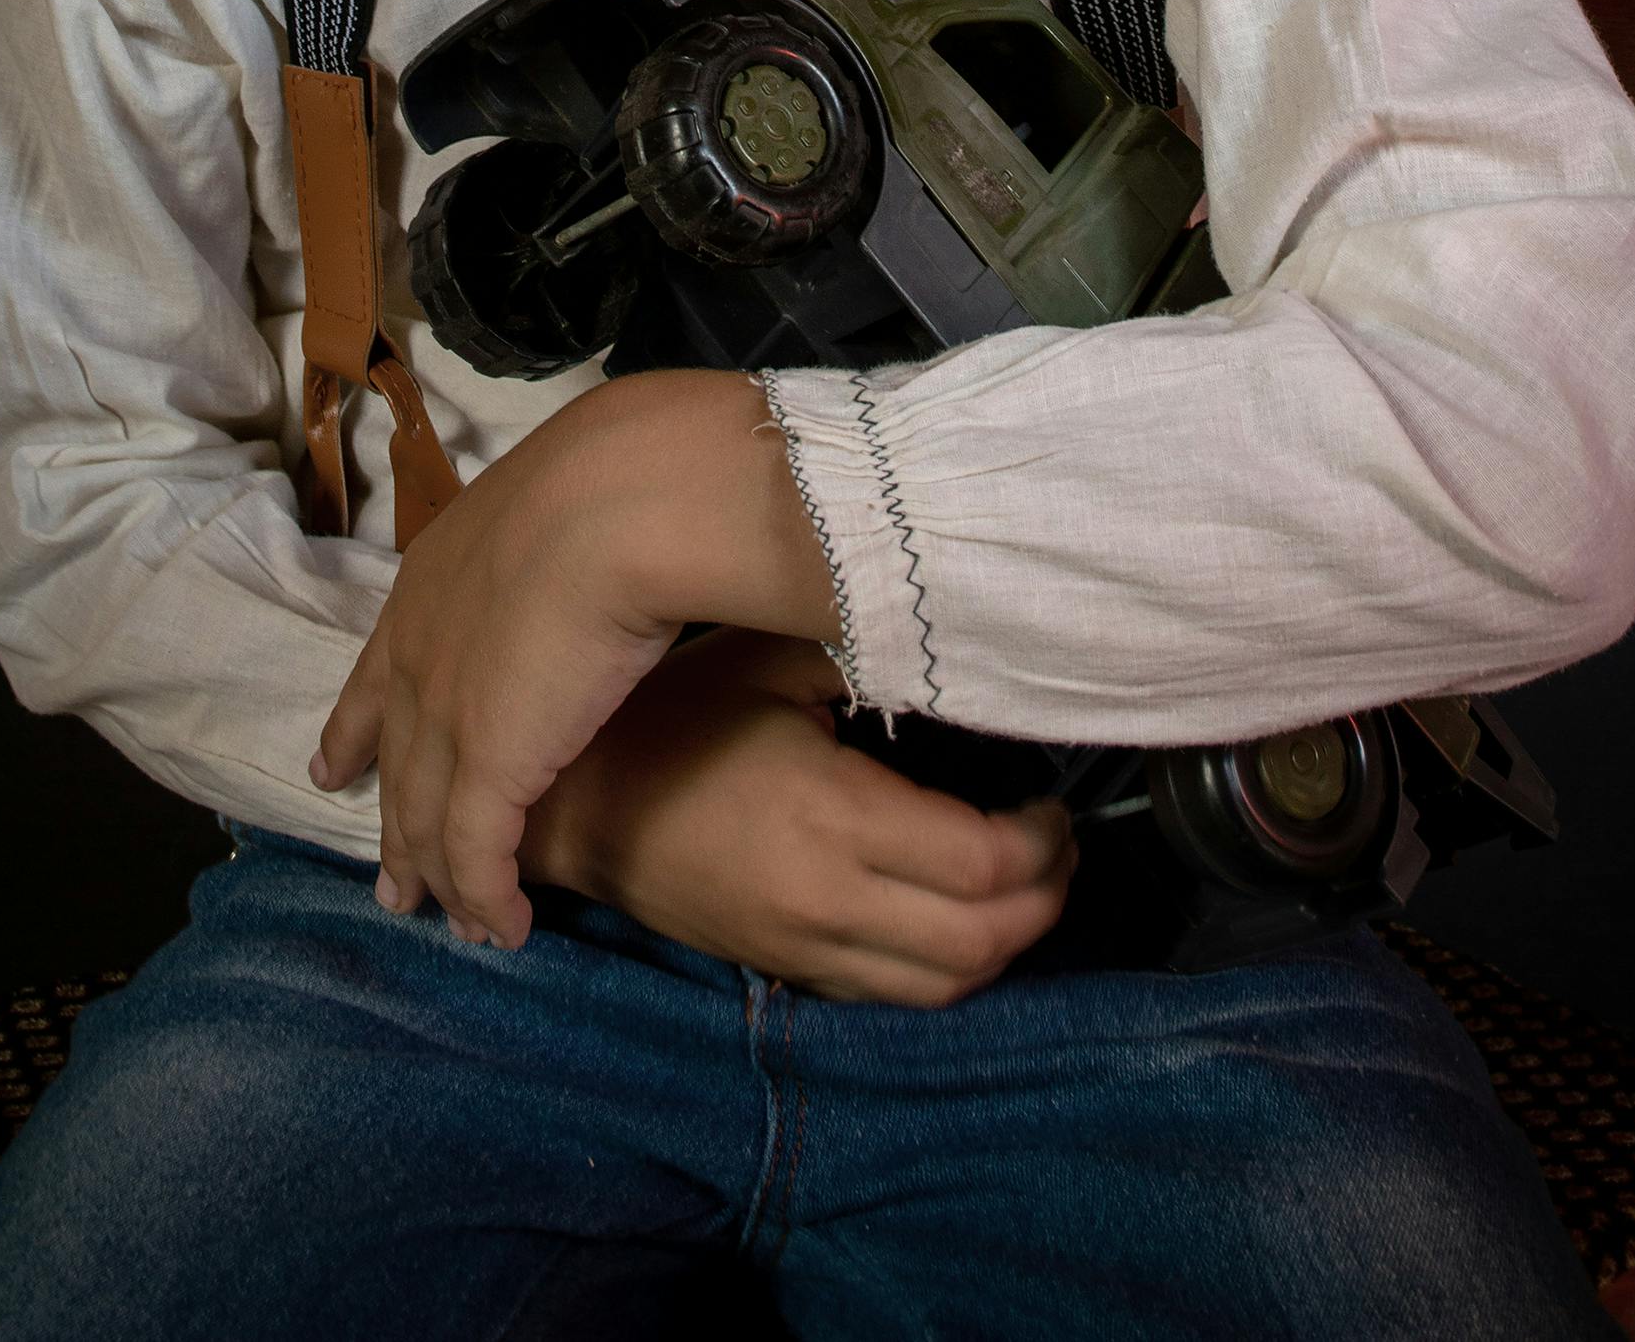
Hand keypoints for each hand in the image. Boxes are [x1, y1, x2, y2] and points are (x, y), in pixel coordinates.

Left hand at [312, 370, 836, 947]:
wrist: (621, 502)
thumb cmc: (616, 482)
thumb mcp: (562, 505)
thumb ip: (559, 541)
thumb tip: (606, 544)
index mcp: (432, 583)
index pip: (377, 673)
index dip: (355, 728)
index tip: (330, 766)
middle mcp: (419, 652)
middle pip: (396, 758)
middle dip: (393, 823)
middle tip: (393, 882)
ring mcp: (444, 714)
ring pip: (425, 816)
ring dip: (438, 875)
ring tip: (451, 920)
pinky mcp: (487, 769)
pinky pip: (475, 858)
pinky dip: (486, 898)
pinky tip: (504, 927)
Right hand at [525, 629, 1077, 1003]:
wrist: (577, 804)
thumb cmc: (675, 717)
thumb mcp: (772, 660)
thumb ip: (869, 652)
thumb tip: (958, 636)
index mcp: (833, 819)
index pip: (982, 866)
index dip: (1040, 843)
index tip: (1051, 799)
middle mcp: (828, 903)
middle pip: (981, 943)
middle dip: (1043, 899)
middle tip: (1057, 844)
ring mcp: (805, 950)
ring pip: (944, 988)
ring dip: (1004, 947)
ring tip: (1024, 884)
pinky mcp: (786, 970)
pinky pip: (891, 997)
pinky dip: (946, 971)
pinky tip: (957, 917)